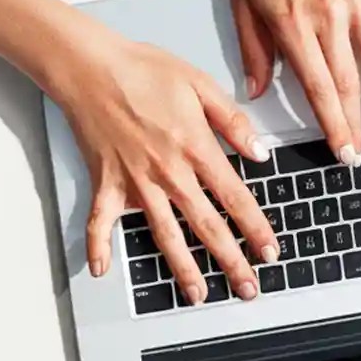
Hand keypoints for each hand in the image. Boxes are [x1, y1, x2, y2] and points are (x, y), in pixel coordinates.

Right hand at [51, 27, 277, 303]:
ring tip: (198, 295)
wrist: (90, 65)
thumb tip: (260, 153)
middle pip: (206, 226)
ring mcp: (135, 181)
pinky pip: (100, 220)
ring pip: (164, 234)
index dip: (256, 229)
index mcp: (196, 149)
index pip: (235, 199)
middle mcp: (169, 173)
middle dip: (231, 260)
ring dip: (182, 268)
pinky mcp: (106, 181)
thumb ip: (234, 122)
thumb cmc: (144, 70)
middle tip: (248, 288)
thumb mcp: (202, 85)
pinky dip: (98, 245)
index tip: (271, 252)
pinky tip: (102, 269)